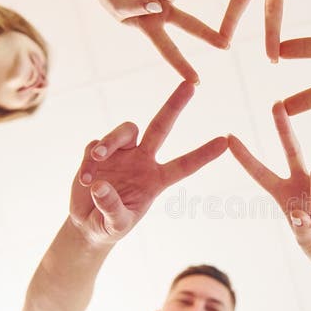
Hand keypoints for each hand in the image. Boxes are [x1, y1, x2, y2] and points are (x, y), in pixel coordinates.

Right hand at [70, 81, 226, 246]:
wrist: (86, 224)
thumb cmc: (109, 226)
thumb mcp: (116, 225)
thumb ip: (112, 208)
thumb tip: (101, 186)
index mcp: (156, 180)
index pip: (184, 165)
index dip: (204, 154)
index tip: (225, 141)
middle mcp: (142, 161)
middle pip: (161, 126)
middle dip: (175, 105)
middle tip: (192, 84)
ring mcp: (120, 154)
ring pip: (125, 130)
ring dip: (110, 142)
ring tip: (96, 160)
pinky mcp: (96, 152)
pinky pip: (94, 146)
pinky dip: (89, 161)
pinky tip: (85, 180)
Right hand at [98, 0, 227, 82]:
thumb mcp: (116, 6)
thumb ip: (133, 8)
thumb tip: (157, 6)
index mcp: (151, 27)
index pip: (168, 50)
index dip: (182, 65)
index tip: (196, 81)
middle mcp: (164, 12)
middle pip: (190, 24)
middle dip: (208, 35)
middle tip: (226, 46)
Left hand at [228, 102, 310, 267]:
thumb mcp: (305, 242)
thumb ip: (300, 230)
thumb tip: (299, 214)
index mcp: (283, 194)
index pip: (260, 172)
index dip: (245, 157)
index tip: (228, 138)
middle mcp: (301, 181)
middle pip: (291, 147)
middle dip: (283, 126)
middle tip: (276, 104)